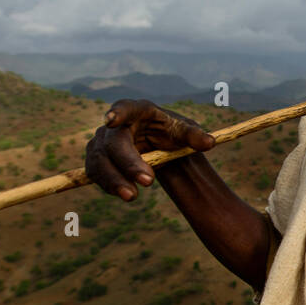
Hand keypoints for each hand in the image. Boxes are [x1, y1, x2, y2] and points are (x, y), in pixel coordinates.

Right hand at [85, 98, 214, 201]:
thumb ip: (195, 136)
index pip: (125, 108)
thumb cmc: (171, 133)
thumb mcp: (185, 132)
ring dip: (113, 180)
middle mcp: (114, 125)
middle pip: (113, 142)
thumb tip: (209, 143)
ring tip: (132, 196)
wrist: (159, 147)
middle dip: (127, 163)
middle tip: (148, 181)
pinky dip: (109, 185)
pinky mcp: (97, 160)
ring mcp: (102, 142)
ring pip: (99, 160)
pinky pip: (96, 173)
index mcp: (136, 110)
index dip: (117, 113)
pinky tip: (125, 194)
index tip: (111, 120)